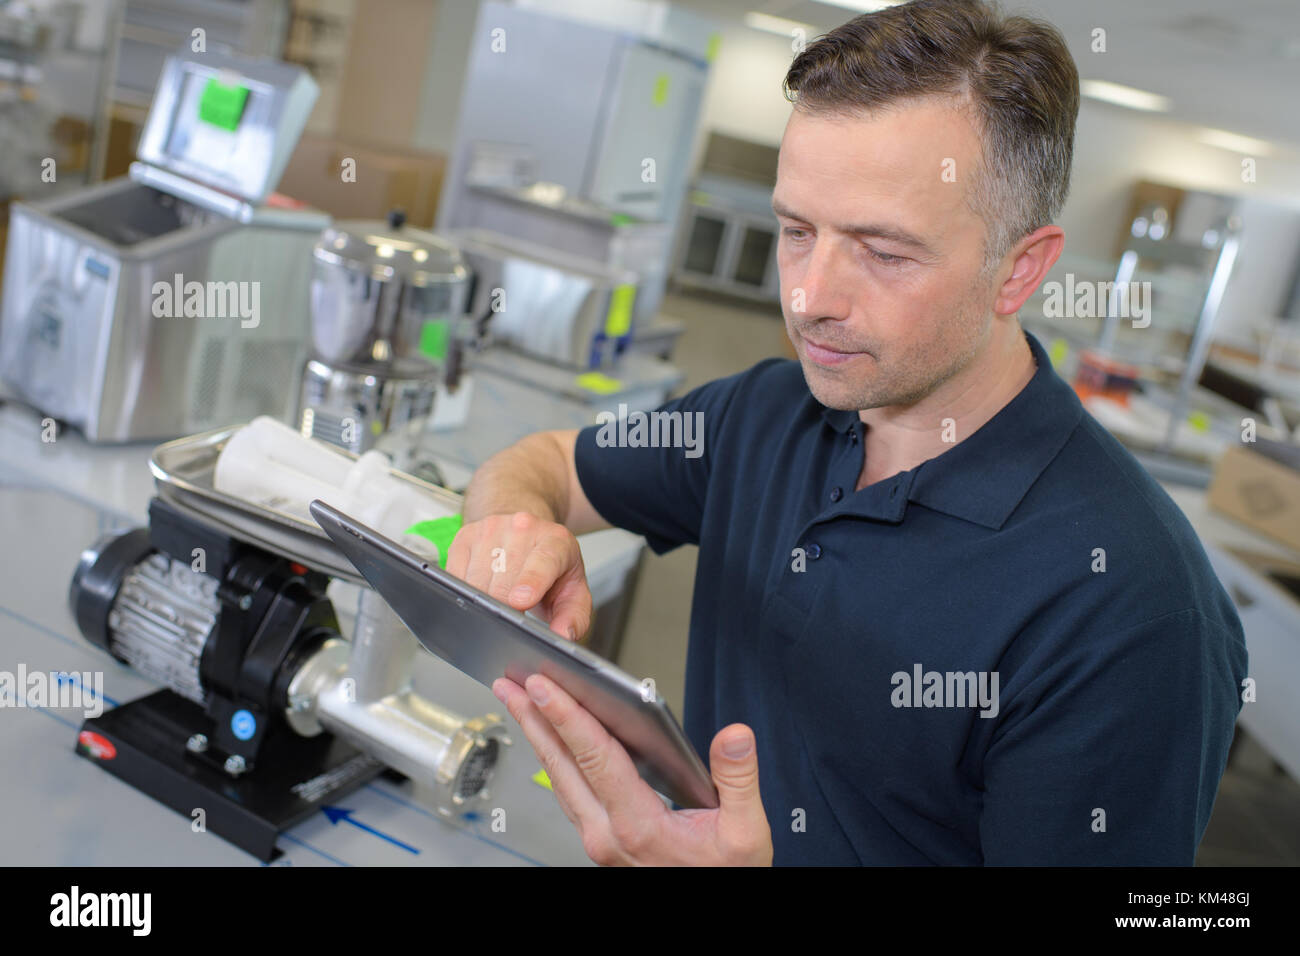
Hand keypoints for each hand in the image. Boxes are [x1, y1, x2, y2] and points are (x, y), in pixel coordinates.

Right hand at [445, 511, 592, 640]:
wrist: (530, 534)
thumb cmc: (552, 567)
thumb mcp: (574, 593)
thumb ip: (573, 617)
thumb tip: (563, 636)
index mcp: (556, 541)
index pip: (544, 560)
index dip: (531, 581)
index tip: (520, 601)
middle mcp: (524, 528)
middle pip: (504, 577)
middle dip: (502, 606)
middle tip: (508, 620)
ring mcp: (493, 528)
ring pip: (477, 578)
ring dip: (482, 600)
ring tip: (498, 602)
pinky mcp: (467, 535)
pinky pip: (455, 574)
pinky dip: (464, 591)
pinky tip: (481, 589)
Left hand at [493, 673, 772, 865]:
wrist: (712, 916)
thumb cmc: (727, 876)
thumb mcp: (747, 833)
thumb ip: (739, 780)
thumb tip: (735, 736)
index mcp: (639, 826)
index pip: (595, 758)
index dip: (568, 717)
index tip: (544, 687)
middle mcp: (608, 834)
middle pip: (561, 765)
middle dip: (533, 719)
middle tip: (510, 684)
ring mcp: (600, 841)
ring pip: (559, 780)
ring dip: (538, 738)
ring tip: (522, 705)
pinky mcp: (602, 844)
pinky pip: (569, 794)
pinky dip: (555, 760)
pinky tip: (552, 745)